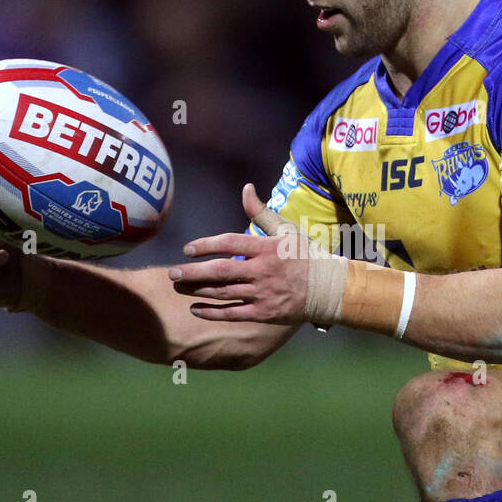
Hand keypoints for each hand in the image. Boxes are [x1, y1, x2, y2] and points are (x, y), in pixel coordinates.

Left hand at [167, 183, 313, 323]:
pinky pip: (233, 313)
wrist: (329, 288)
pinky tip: (195, 309)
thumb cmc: (306, 255)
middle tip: (172, 273)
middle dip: (192, 273)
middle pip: (220, 271)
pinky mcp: (264, 312)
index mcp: (266, 248)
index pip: (229, 243)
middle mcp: (262, 270)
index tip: (187, 250)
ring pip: (223, 293)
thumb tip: (246, 188)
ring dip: (197, 291)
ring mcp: (262, 293)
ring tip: (179, 287)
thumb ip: (261, 212)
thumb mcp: (286, 230)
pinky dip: (212, 312)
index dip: (205, 245)